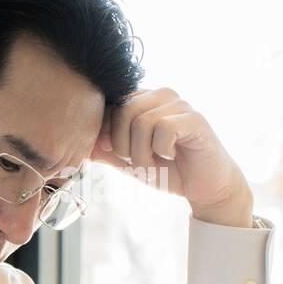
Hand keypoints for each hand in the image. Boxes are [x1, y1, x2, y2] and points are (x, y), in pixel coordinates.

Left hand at [89, 87, 253, 226]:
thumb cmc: (168, 170)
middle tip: (140, 161)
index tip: (114, 153)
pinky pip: (164, 129)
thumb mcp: (129, 160)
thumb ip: (105, 149)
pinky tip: (173, 156)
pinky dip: (162, 151)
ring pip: (142, 122)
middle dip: (124, 145)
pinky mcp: (195, 119)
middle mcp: (161, 95)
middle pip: (123, 111)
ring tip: (156, 162)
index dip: (106, 133)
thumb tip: (78, 143)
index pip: (111, 105)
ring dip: (143, 153)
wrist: (204, 188)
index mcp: (143, 100)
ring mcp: (180, 104)